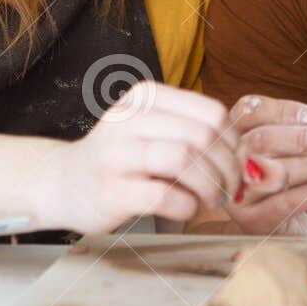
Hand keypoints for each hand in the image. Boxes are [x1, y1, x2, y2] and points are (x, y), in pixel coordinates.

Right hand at [46, 82, 239, 233]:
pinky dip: (188, 205)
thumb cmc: (120, 158)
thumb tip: (243, 152)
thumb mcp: (150, 128)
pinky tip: (187, 208)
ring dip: (211, 185)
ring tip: (212, 199)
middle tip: (231, 188)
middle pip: (202, 136)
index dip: (233, 141)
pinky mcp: (111, 191)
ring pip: (185, 160)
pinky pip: (165, 195)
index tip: (235, 162)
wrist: (63, 183)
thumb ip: (190, 129)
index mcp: (144, 97)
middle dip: (227, 167)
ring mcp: (116, 155)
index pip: (210, 112)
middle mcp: (127, 119)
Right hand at [219, 95, 306, 234]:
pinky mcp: (250, 220)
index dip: (284, 111)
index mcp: (237, 133)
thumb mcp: (305, 147)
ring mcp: (237, 192)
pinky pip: (283, 203)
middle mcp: (230, 161)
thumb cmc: (294, 182)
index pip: (251, 111)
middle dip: (303, 138)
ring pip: (274, 172)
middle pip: (261, 140)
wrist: (289, 225)